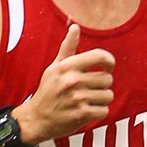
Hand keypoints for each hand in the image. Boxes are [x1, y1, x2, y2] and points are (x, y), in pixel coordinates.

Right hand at [14, 24, 114, 145]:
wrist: (37, 119)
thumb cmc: (48, 91)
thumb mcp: (54, 67)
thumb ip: (67, 48)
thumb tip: (75, 27)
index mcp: (67, 66)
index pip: (100, 56)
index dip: (109, 61)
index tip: (108, 67)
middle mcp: (73, 81)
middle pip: (107, 79)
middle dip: (104, 85)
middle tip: (93, 88)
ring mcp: (78, 98)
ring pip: (108, 96)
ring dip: (102, 99)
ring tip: (91, 100)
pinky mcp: (81, 114)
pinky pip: (104, 111)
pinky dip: (99, 112)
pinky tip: (89, 110)